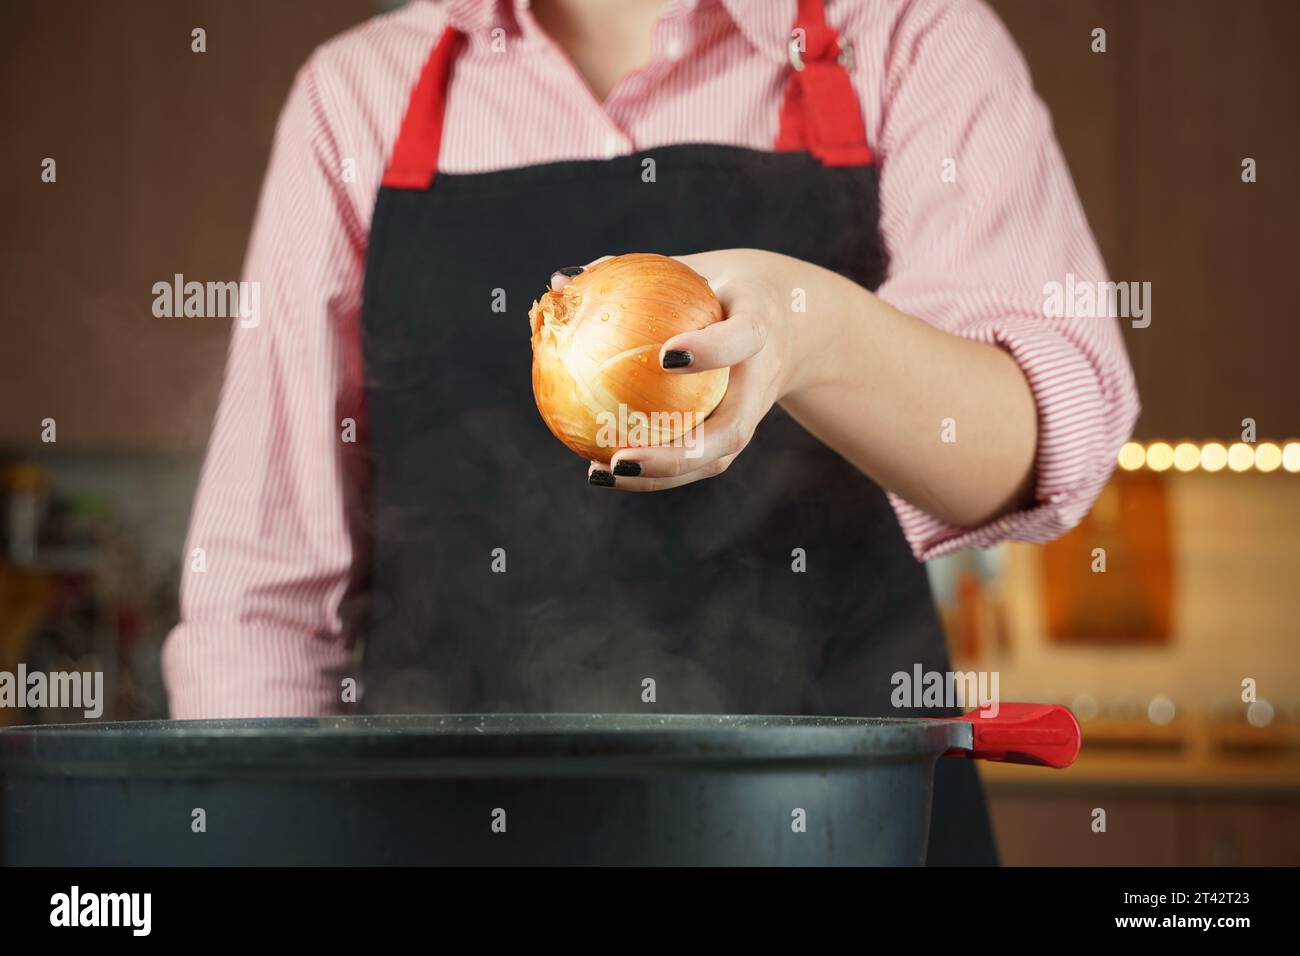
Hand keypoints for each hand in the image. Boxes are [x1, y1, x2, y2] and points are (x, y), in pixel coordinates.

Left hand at [550, 249, 805, 491]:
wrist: (792, 323)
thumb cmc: (724, 288)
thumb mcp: (692, 268)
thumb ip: (632, 271)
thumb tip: (558, 282)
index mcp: (760, 327)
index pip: (741, 339)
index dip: (710, 352)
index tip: (666, 356)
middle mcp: (760, 381)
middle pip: (730, 431)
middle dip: (678, 453)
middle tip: (621, 456)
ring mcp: (751, 415)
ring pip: (711, 459)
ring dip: (658, 475)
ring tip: (601, 473)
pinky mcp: (735, 436)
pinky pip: (694, 462)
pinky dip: (651, 473)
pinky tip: (599, 470)